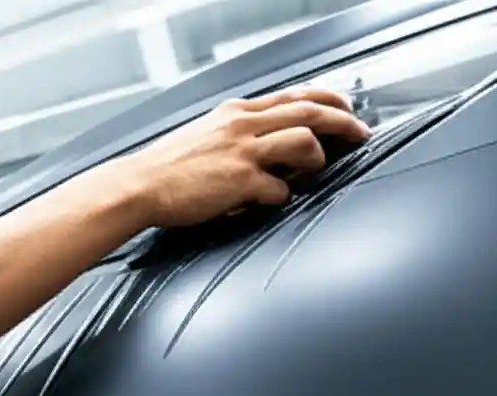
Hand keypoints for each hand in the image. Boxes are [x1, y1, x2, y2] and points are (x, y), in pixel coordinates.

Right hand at [112, 87, 371, 227]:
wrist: (137, 186)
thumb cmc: (164, 168)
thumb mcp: (202, 134)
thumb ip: (234, 133)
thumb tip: (263, 144)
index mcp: (233, 112)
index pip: (292, 95)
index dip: (327, 98)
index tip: (344, 106)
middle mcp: (241, 125)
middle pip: (310, 111)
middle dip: (343, 121)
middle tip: (359, 133)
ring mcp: (243, 151)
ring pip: (304, 141)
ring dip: (315, 160)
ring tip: (308, 173)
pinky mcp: (240, 180)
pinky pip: (280, 188)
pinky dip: (279, 196)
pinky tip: (265, 200)